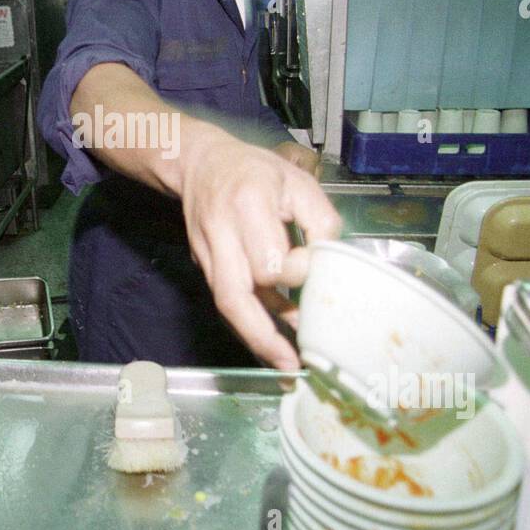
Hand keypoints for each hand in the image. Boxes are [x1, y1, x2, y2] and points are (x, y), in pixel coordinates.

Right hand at [180, 123, 342, 369]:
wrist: (199, 164)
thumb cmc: (254, 172)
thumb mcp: (298, 181)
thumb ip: (321, 221)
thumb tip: (330, 265)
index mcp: (248, 204)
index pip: (269, 259)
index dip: (295, 272)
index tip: (312, 265)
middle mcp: (221, 234)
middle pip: (234, 295)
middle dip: (263, 334)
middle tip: (292, 362)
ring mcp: (207, 254)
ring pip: (226, 305)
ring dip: (255, 340)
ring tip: (284, 365)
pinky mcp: (203, 266)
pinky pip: (226, 301)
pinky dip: (249, 325)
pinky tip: (272, 343)